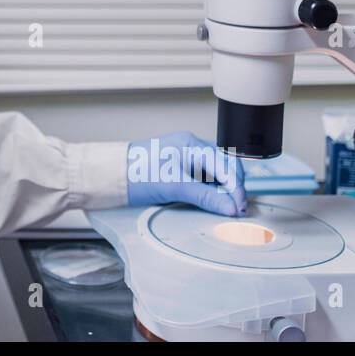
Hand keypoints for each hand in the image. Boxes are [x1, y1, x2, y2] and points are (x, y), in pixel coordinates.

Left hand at [126, 131, 246, 216]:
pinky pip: (207, 178)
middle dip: (235, 188)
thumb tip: (231, 208)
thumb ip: (204, 197)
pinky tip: (215, 203)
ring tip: (228, 209)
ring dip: (226, 190)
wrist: (114, 175)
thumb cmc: (138, 174)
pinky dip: (214, 191)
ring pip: (218, 173)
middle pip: (226, 166)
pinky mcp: (184, 169)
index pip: (225, 164)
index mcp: (192, 145)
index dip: (236, 187)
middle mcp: (193, 148)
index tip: (240, 208)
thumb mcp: (174, 187)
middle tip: (237, 210)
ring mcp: (189, 158)